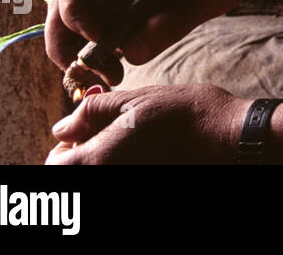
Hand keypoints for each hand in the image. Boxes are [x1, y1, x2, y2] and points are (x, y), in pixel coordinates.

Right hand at [45, 0, 267, 79]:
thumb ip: (169, 26)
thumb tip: (131, 54)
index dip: (75, 13)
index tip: (99, 39)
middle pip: (65, 5)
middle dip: (64, 41)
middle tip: (86, 73)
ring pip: (80, 21)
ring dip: (81, 51)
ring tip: (111, 76)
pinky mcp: (132, 8)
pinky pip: (104, 29)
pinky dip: (101, 52)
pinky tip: (121, 68)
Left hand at [45, 84, 250, 163]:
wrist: (228, 137)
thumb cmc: (186, 114)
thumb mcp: (135, 100)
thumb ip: (92, 111)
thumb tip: (62, 126)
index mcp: (98, 159)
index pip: (54, 165)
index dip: (64, 148)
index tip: (84, 130)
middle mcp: (108, 178)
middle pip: (73, 175)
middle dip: (81, 157)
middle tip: (105, 135)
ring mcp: (128, 181)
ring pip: (98, 175)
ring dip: (102, 161)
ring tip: (127, 142)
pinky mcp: (144, 183)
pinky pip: (120, 174)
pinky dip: (121, 165)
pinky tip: (142, 151)